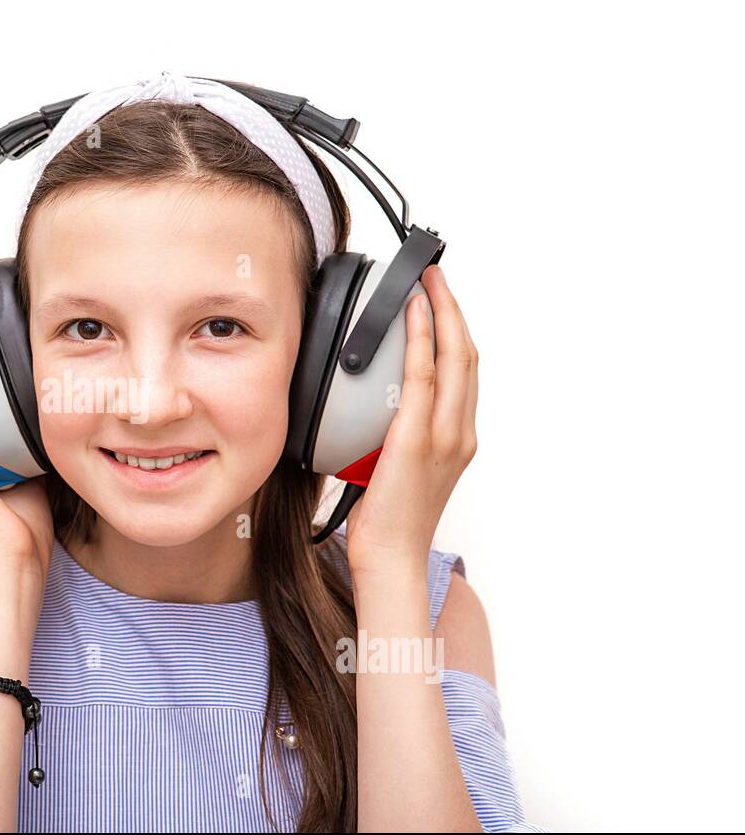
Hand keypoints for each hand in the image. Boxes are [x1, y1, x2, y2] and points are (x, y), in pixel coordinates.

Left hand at [344, 265, 477, 574]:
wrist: (391, 557)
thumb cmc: (387, 521)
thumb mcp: (394, 469)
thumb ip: (392, 435)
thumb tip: (365, 409)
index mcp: (459, 439)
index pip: (465, 373)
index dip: (458, 331)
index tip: (442, 302)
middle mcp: (461, 433)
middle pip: (468, 356)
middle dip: (455, 309)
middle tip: (436, 276)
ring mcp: (446, 435)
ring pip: (455, 358)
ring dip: (442, 312)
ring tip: (427, 282)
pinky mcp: (420, 439)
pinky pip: (425, 377)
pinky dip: (422, 339)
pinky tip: (412, 313)